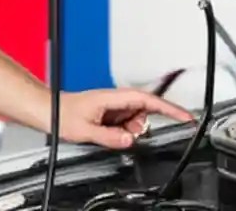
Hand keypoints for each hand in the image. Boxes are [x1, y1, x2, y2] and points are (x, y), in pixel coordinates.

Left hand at [56, 88, 194, 149]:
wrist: (49, 110)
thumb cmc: (63, 114)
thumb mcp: (86, 130)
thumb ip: (110, 136)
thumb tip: (130, 139)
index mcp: (113, 97)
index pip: (148, 100)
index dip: (169, 108)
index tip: (186, 116)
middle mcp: (116, 99)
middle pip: (145, 112)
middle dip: (140, 126)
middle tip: (123, 134)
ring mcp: (115, 106)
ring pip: (136, 120)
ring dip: (130, 130)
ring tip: (108, 132)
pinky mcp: (112, 113)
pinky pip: (127, 124)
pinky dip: (123, 131)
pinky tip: (107, 132)